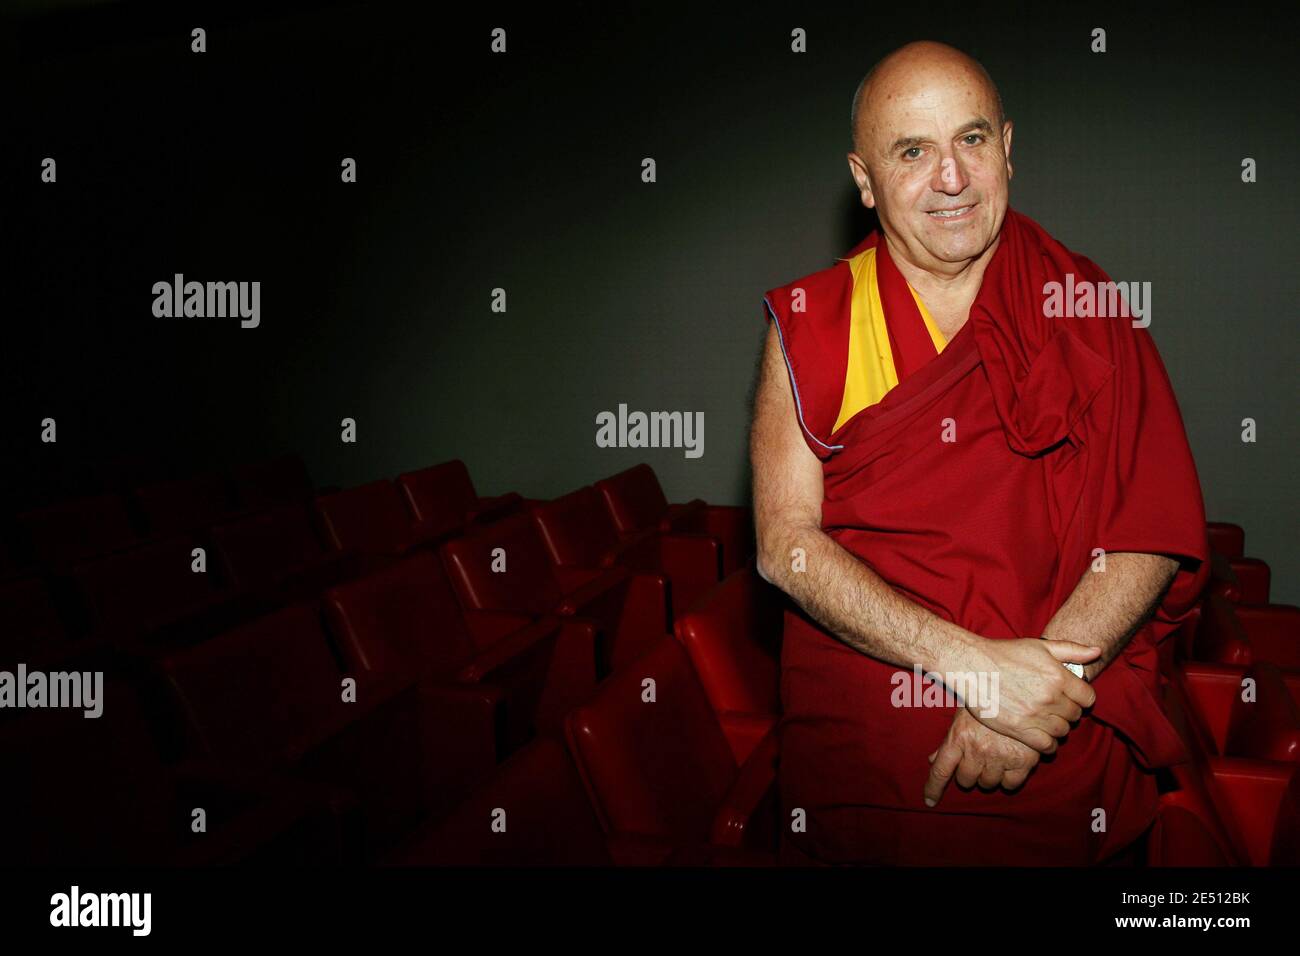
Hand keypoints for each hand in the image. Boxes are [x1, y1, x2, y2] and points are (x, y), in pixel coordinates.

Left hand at [923, 707, 1040, 806]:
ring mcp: (1000, 757)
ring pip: (987, 784)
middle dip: (968, 774)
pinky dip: (1008, 779)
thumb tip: (932, 760)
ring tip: (994, 758)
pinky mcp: (1023, 761)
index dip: (933, 788)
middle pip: (965, 781)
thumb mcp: (964, 715)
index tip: (929, 801)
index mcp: (959, 737)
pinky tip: (1009, 763)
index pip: (940, 771)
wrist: (1023, 689)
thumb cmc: (988, 700)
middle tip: (976, 759)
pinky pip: (1010, 784)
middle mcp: (977, 750)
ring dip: (988, 776)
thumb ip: (948, 741)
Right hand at [961, 637, 1097, 753]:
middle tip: (1055, 707)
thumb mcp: (1041, 646)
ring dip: (1058, 727)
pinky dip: (1048, 744)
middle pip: (1075, 715)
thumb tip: (1097, 651)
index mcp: (1058, 676)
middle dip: (1068, 712)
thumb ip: (1072, 649)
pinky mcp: (1019, 729)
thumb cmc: (1006, 653)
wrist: (973, 665)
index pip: (1088, 698)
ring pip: (1062, 731)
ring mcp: (1035, 715)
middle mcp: (1050, 697)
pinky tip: (1041, 736)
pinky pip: (1046, 745)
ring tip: (1046, 720)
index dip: (1081, 697)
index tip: (1071, 696)